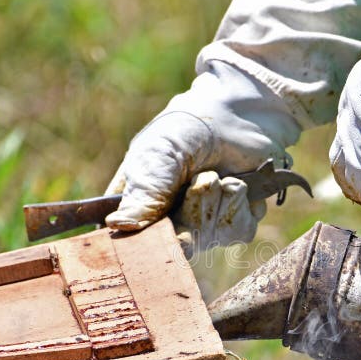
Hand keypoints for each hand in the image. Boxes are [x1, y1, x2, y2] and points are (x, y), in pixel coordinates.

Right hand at [105, 61, 297, 252]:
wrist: (237, 113)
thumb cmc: (186, 129)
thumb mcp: (158, 153)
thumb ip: (145, 191)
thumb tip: (119, 226)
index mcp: (138, 206)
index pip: (132, 244)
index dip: (147, 242)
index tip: (165, 223)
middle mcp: (169, 222)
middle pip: (178, 246)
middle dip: (194, 212)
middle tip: (200, 180)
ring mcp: (203, 225)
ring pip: (211, 237)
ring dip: (218, 200)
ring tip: (215, 174)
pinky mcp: (236, 222)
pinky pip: (240, 230)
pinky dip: (241, 203)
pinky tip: (237, 183)